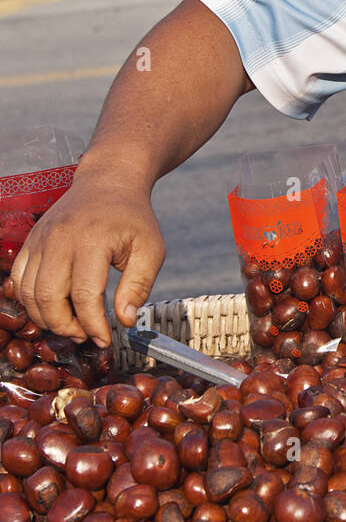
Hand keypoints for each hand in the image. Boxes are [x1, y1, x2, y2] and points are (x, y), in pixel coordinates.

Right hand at [11, 173, 165, 346]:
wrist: (108, 182)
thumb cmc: (132, 217)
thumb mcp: (150, 249)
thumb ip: (138, 286)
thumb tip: (125, 320)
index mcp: (92, 239)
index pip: (85, 295)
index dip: (93, 325)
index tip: (105, 340)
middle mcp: (60, 239)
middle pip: (49, 297)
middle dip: (66, 326)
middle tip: (86, 334)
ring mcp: (40, 239)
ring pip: (28, 293)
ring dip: (47, 318)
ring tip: (72, 323)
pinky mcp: (30, 242)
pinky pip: (18, 280)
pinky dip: (30, 301)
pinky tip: (53, 307)